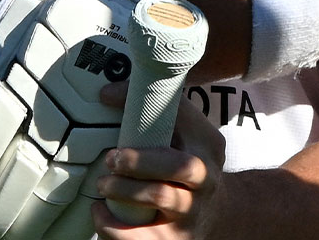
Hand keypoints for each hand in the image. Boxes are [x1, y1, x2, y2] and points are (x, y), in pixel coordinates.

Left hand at [91, 83, 227, 238]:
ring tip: (102, 185)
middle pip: (181, 165)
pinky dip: (114, 227)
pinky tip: (100, 213)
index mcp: (207, 146)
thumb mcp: (189, 137)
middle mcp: (206, 179)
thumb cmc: (189, 168)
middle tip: (111, 158)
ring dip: (124, 189)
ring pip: (162, 197)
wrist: (218, 214)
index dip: (149, 108)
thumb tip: (106, 93)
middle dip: (141, 159)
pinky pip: (142, 237)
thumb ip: (159, 113)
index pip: (184, 117)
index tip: (108, 98)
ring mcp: (192, 212)